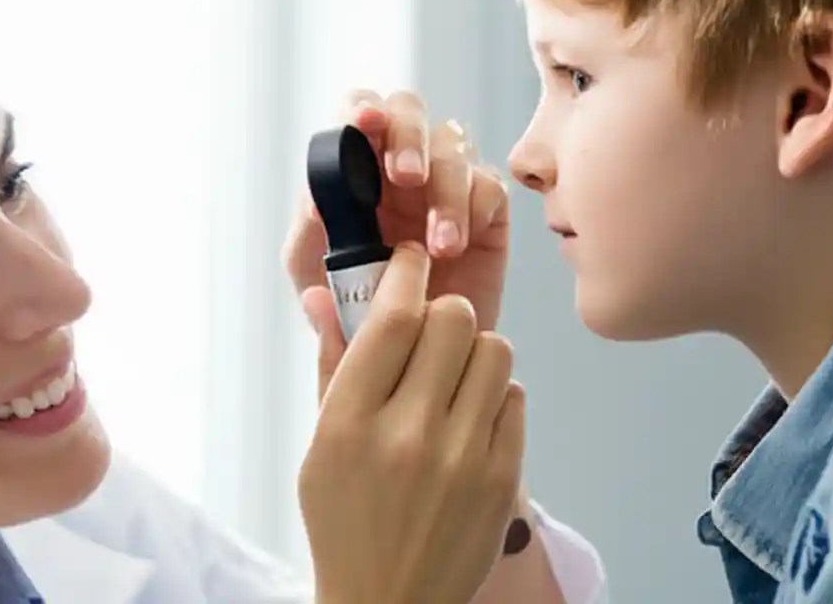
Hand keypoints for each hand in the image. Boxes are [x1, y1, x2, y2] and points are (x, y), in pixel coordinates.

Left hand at [284, 90, 509, 331]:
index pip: (359, 112)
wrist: (408, 355)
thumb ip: (307, 239)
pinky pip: (488, 186)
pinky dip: (474, 210)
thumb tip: (314, 204)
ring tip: (438, 247)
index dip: (363, 109)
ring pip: (455, 146)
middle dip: (409, 136)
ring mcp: (446, 182)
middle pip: (409, 110)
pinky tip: (457, 248)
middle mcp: (400, 162)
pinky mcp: (486, 210)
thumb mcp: (314, 276)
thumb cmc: (353, 306)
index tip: (364, 124)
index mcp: (355, 165)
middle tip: (406, 178)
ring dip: (446, 190)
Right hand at [298, 243, 525, 603]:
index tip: (412, 262)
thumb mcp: (317, 446)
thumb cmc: (344, 520)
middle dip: (442, 313)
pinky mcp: (502, 478)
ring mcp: (462, 458)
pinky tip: (470, 420)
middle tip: (431, 332)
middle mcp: (408, 434)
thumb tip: (319, 293)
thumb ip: (329, 366)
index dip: (408, 273)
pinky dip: (495, 396)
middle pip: (453, 320)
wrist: (388, 602)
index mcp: (349, 422)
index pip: (394, 316)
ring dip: (473, 352)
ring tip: (453, 379)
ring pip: (494, 350)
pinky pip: (515, 396)